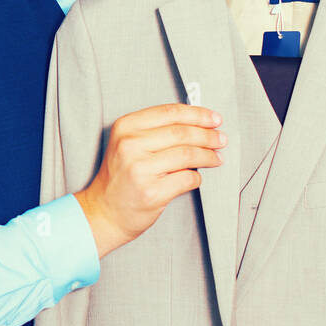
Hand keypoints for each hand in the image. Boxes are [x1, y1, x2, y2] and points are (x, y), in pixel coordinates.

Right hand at [74, 103, 226, 256]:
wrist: (104, 212)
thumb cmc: (120, 178)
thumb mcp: (127, 144)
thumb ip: (155, 131)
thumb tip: (198, 123)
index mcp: (125, 128)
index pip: (170, 113)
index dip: (197, 114)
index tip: (213, 118)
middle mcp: (130, 145)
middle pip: (182, 133)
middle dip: (208, 135)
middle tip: (220, 139)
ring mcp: (140, 169)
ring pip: (188, 154)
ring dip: (208, 156)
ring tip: (216, 158)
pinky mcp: (152, 192)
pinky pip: (187, 178)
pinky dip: (198, 177)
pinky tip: (197, 177)